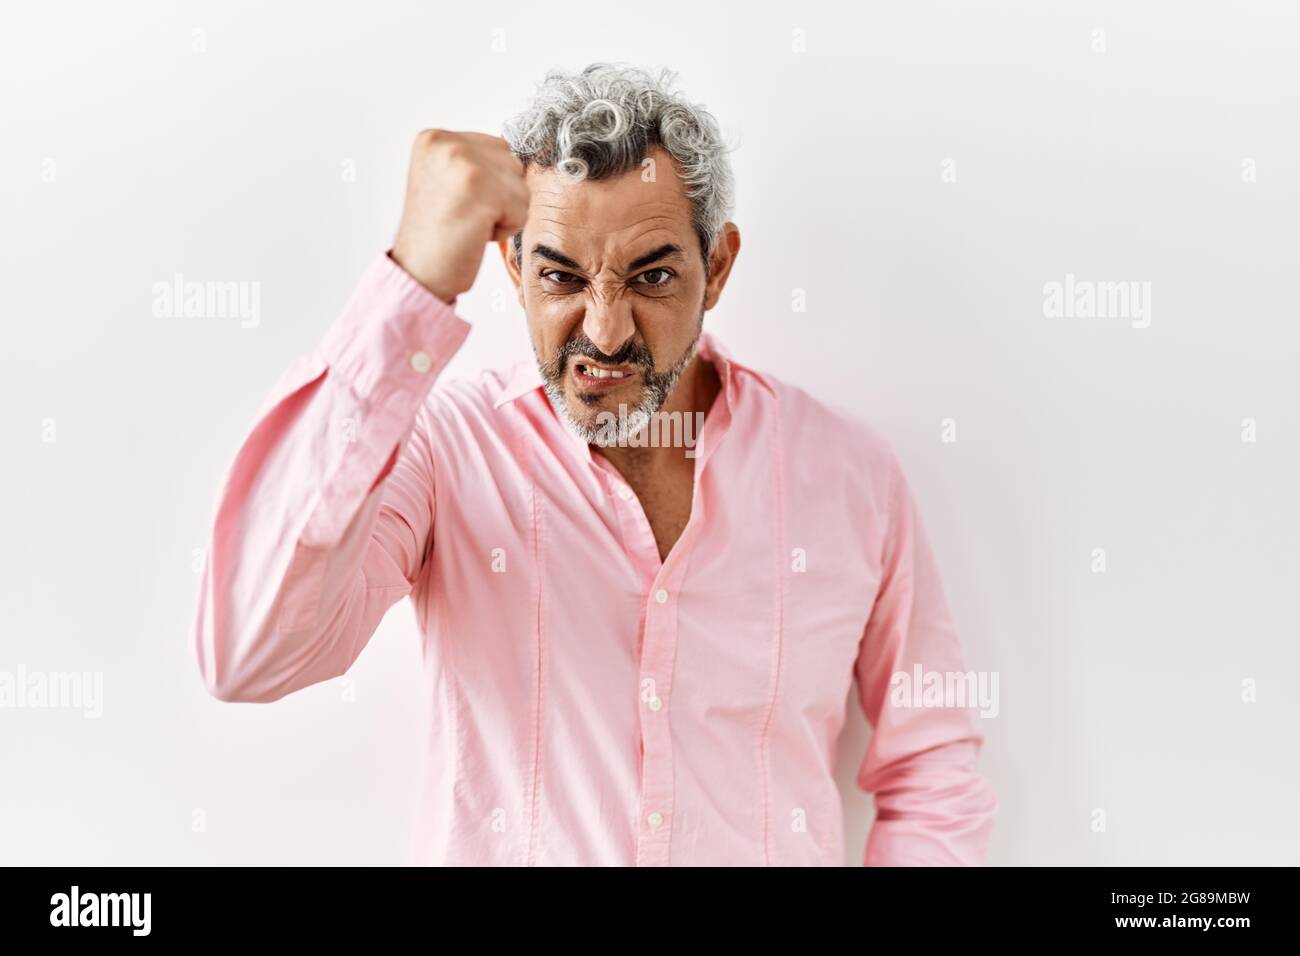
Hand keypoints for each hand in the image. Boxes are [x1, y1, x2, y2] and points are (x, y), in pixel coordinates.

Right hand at [391, 129, 529, 303]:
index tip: (458, 202)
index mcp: (435, 138)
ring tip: (470, 224)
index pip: (498, 148)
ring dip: (504, 213)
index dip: (490, 183)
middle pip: (513, 164)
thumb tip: (514, 158)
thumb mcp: (444, 179)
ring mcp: (463, 164)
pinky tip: (475, 234)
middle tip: (465, 215)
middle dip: (500, 196)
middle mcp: (447, 144)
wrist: (418, 272)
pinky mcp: (480, 190)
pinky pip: (521, 209)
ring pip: (521, 186)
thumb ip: (473, 160)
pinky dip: (505, 229)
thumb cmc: (437, 234)